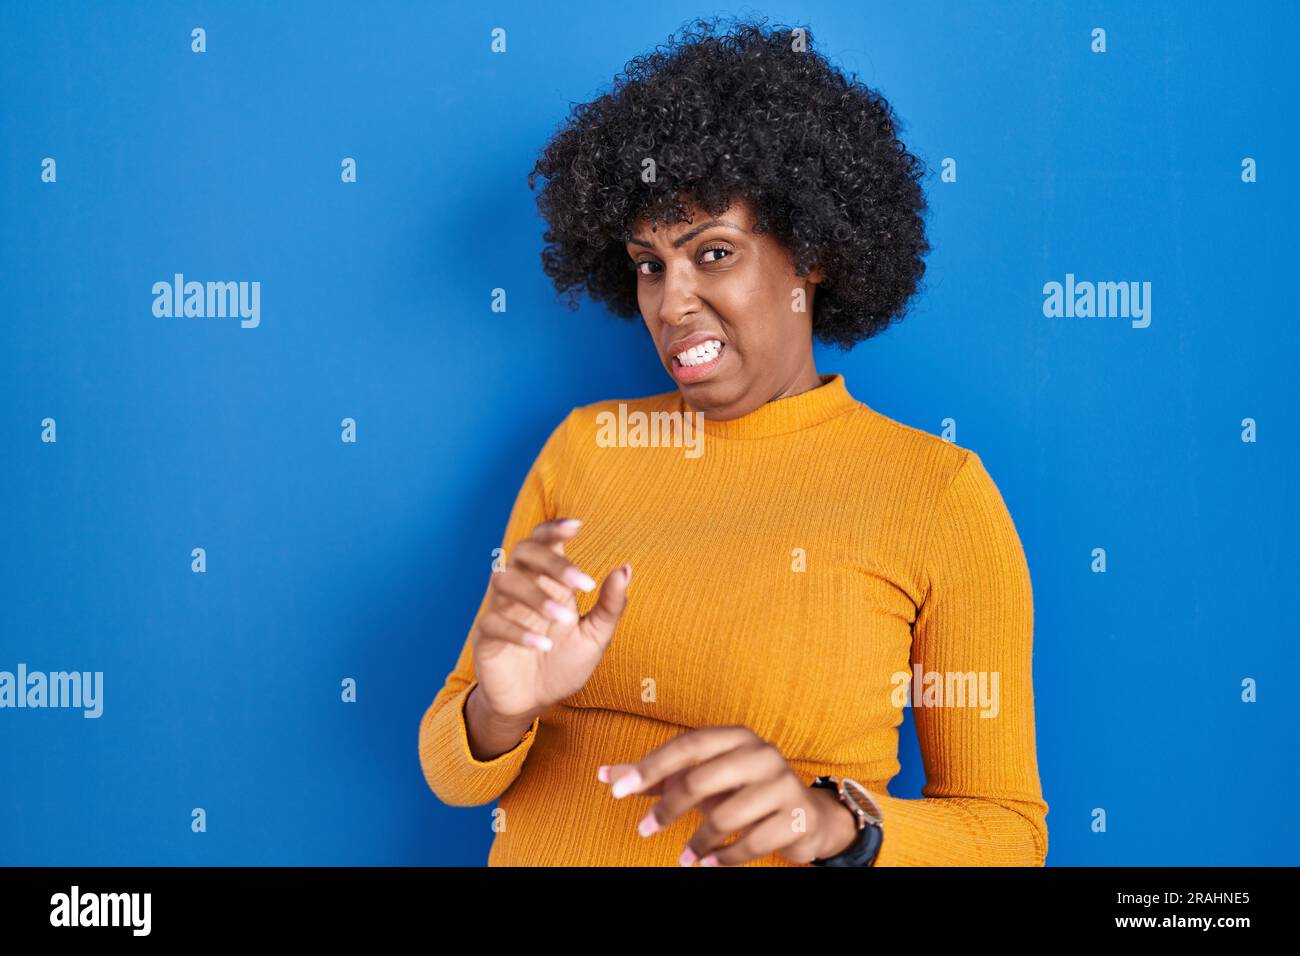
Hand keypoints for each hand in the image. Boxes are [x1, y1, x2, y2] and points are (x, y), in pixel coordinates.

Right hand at [471, 517, 631, 720]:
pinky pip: (493, 622)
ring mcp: (500, 609)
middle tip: (584, 584)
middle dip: (553, 561)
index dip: (555, 529)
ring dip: (537, 597)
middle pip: (523, 552)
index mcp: (548, 581)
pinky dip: (519, 632)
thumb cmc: (564, 664)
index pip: (544, 541)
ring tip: (565, 618)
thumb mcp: (595, 636)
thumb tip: (626, 568)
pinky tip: (543, 645)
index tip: (578, 525)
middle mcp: (522, 587)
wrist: (533, 703)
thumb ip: (610, 605)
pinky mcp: (485, 636)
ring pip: (506, 582)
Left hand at [597, 725, 859, 865]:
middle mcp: (762, 753)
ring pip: (726, 815)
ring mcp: (783, 784)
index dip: (651, 766)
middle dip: (668, 809)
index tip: (617, 791)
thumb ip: (657, 777)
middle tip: (645, 829)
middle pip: (701, 779)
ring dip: (698, 842)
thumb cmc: (741, 792)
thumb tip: (605, 775)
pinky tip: (708, 865)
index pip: (687, 744)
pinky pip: (752, 842)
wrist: (806, 816)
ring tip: (684, 858)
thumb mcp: (701, 779)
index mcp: (737, 736)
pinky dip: (724, 859)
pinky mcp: (797, 817)